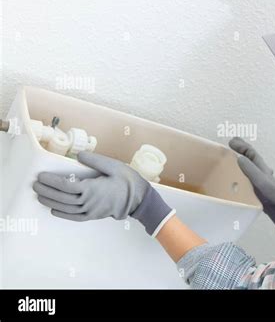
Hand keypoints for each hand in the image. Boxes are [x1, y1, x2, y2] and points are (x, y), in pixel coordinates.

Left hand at [33, 151, 174, 235]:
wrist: (140, 199)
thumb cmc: (128, 181)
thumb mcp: (113, 166)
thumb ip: (95, 161)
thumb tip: (79, 156)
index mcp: (92, 188)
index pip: (66, 185)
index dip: (52, 182)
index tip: (41, 177)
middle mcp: (89, 201)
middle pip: (62, 197)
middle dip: (47, 191)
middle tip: (35, 185)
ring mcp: (91, 210)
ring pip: (66, 208)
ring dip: (51, 202)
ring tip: (40, 196)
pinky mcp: (94, 216)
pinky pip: (75, 217)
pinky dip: (63, 215)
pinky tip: (54, 210)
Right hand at [228, 137, 274, 237]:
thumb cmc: (270, 194)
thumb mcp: (260, 180)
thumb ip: (251, 169)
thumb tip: (240, 158)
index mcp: (260, 166)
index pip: (250, 152)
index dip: (241, 145)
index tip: (231, 142)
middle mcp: (258, 169)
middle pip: (249, 156)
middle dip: (240, 148)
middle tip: (231, 142)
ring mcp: (256, 177)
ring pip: (247, 164)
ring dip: (239, 158)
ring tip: (229, 155)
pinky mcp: (253, 184)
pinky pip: (244, 173)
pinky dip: (238, 170)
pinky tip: (233, 173)